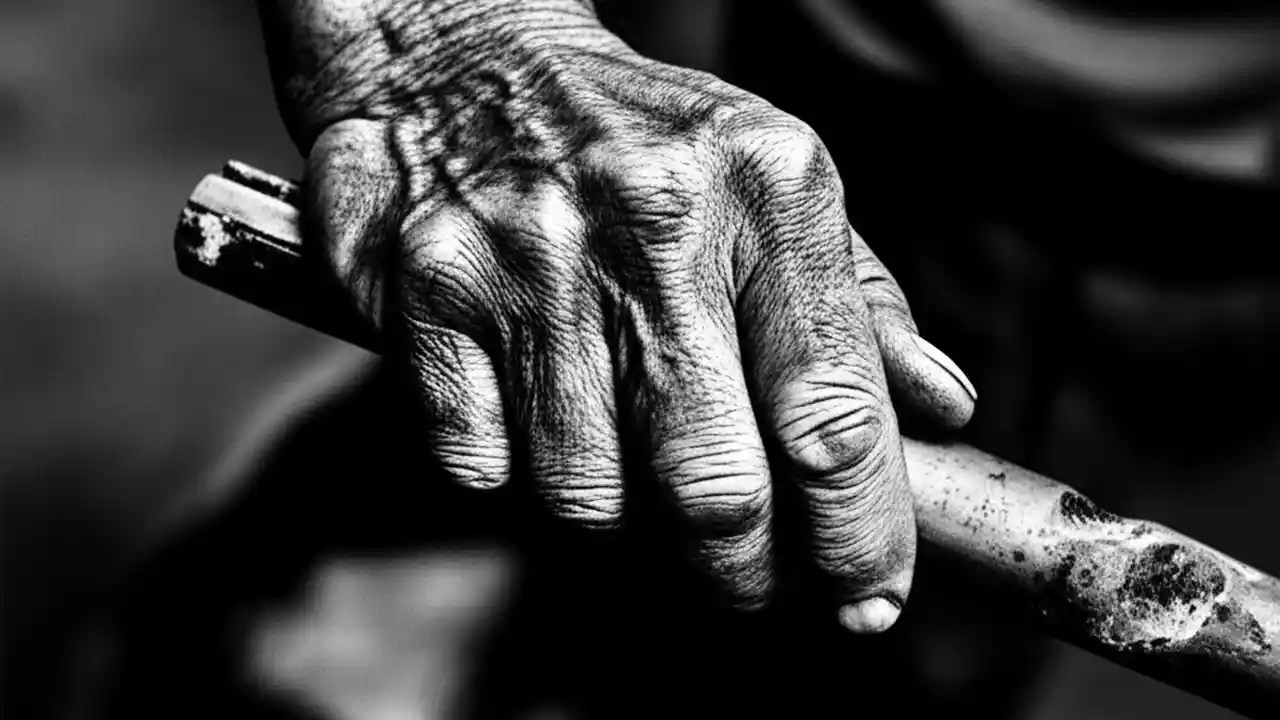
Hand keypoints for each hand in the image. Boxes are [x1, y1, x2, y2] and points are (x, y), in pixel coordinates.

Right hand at [265, 0, 975, 631]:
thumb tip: (938, 413)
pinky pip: (479, 467)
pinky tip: (531, 413)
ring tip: (622, 452)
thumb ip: (858, 305)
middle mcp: (652, 216)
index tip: (867, 598)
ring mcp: (529, 253)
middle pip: (714, 485)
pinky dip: (513, 473)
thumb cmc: (642, 138)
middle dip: (740, 571)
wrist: (465, 55)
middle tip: (746, 578)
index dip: (860, 535)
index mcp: (769, 186)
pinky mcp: (424, 289)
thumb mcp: (775, 183)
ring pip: (588, 497)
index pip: (834, 412)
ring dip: (617, 513)